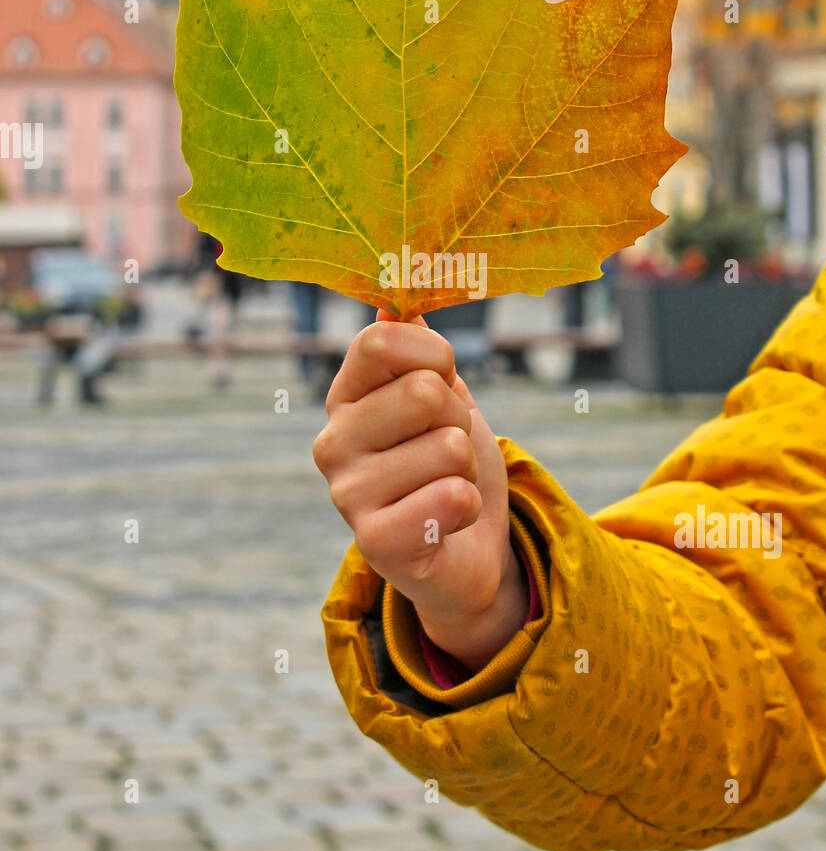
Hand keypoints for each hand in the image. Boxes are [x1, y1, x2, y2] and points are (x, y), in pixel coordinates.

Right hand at [313, 311, 526, 671]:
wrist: (468, 549)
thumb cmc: (450, 463)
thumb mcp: (442, 393)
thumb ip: (418, 347)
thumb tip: (392, 302)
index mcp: (345, 396)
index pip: (380, 341)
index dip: (434, 356)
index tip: (443, 382)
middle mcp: (333, 441)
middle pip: (423, 392)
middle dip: (458, 419)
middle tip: (447, 449)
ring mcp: (348, 495)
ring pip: (448, 447)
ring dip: (465, 468)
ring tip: (445, 485)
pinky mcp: (376, 543)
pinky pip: (452, 497)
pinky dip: (468, 507)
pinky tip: (447, 521)